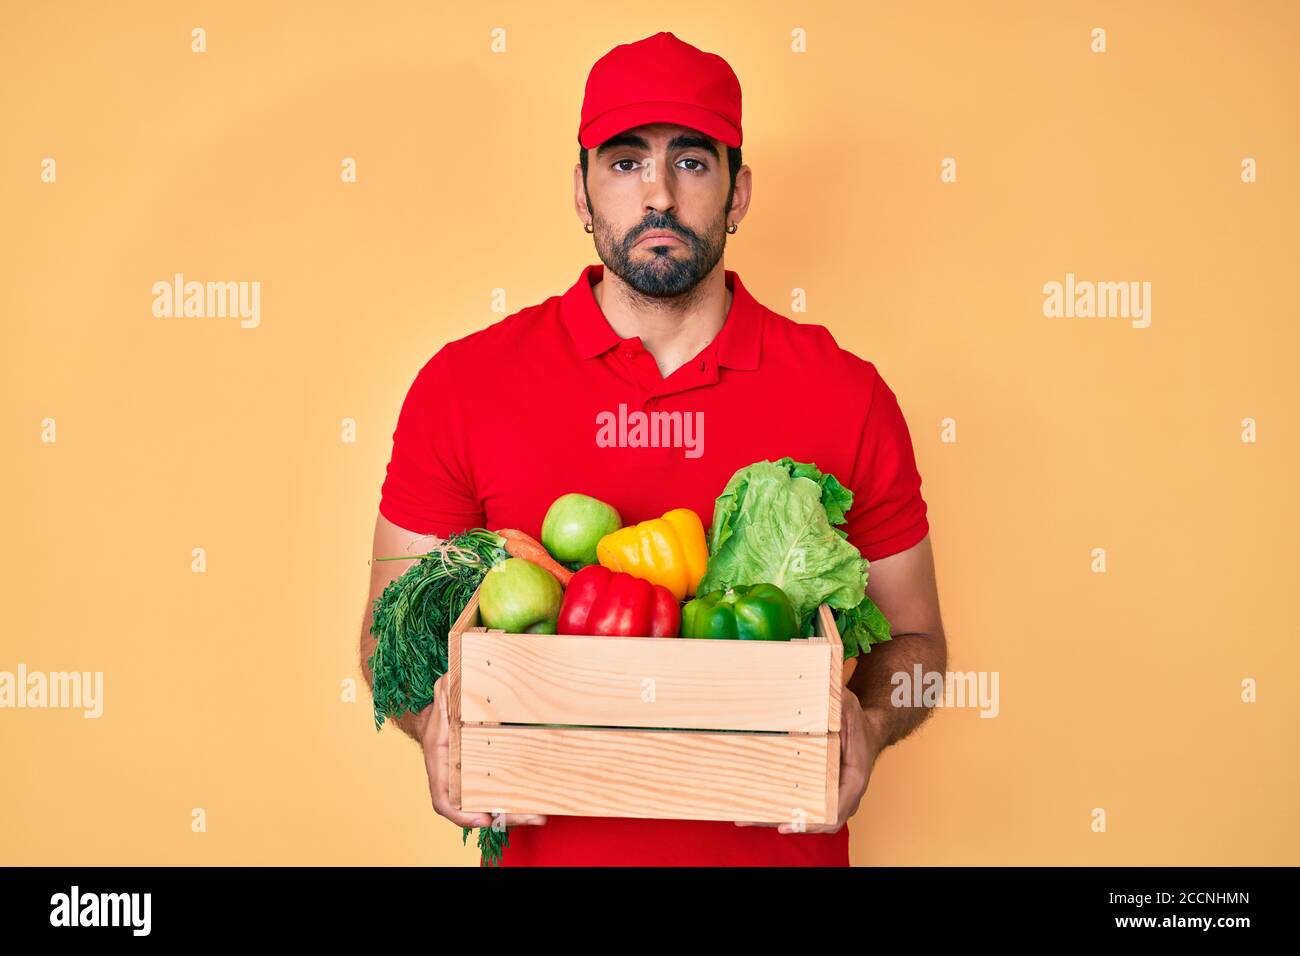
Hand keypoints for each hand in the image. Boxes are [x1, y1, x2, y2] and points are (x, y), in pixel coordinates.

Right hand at [423, 673, 547, 831]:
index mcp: (440, 765)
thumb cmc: (443, 704)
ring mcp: (468, 780)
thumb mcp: (444, 692)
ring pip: (489, 806)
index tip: (482, 819)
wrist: (443, 712)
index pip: (443, 801)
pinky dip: (513, 801)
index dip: (461, 815)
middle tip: (530, 817)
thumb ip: (448, 689)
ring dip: (513, 813)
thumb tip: (452, 679)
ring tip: (539, 815)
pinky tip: (535, 803)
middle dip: (501, 817)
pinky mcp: (484, 775)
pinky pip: (497, 792)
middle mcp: (453, 779)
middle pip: (474, 810)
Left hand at [734, 684, 880, 833]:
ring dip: (776, 818)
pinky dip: (782, 809)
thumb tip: (828, 695)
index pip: (833, 813)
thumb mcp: (851, 708)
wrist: (867, 732)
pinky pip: (804, 807)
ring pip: (806, 818)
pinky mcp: (823, 793)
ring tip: (743, 817)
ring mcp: (834, 797)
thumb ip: (840, 703)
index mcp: (853, 782)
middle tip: (749, 820)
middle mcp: (845, 796)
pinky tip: (756, 808)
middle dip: (782, 823)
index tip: (785, 825)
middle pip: (814, 821)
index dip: (809, 823)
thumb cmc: (858, 722)